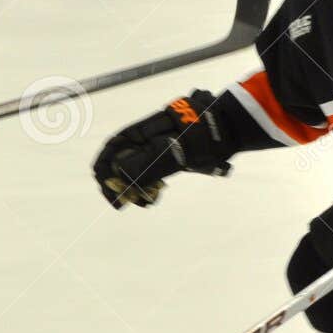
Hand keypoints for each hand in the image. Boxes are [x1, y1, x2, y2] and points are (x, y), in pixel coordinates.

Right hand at [92, 90, 233, 208]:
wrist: (229, 129)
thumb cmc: (201, 135)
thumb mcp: (174, 151)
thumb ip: (147, 165)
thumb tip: (120, 177)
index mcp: (141, 131)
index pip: (112, 148)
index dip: (103, 167)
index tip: (106, 188)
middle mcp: (144, 140)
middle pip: (119, 162)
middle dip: (117, 184)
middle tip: (121, 203)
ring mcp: (156, 150)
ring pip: (134, 172)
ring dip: (133, 189)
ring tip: (144, 201)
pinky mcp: (167, 160)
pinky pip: (149, 176)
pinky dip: (147, 188)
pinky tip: (153, 197)